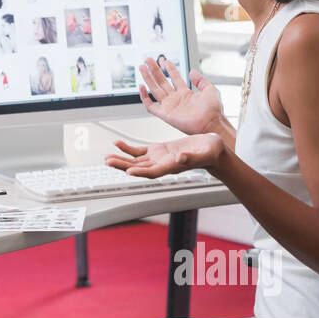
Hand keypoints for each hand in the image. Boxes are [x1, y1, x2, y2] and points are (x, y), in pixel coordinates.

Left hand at [104, 133, 223, 178]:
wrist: (211, 149)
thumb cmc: (210, 152)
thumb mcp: (204, 152)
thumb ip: (192, 157)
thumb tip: (181, 158)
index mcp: (172, 166)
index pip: (154, 172)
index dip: (141, 173)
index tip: (128, 172)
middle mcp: (162, 165)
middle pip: (139, 168)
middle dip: (123, 166)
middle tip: (108, 162)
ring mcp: (158, 158)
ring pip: (135, 161)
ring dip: (121, 159)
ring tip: (107, 157)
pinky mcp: (157, 150)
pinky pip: (139, 151)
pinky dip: (127, 148)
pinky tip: (117, 144)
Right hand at [136, 57, 223, 136]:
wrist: (211, 124)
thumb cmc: (214, 111)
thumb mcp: (210, 89)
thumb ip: (201, 80)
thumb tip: (192, 71)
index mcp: (186, 93)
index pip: (174, 77)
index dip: (169, 68)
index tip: (164, 61)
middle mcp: (176, 99)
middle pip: (162, 81)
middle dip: (154, 70)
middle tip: (148, 60)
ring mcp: (170, 106)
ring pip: (154, 90)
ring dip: (148, 78)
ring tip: (142, 67)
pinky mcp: (165, 114)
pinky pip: (150, 106)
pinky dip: (144, 97)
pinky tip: (141, 87)